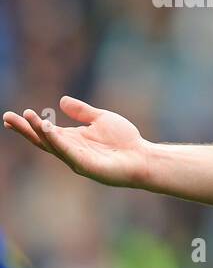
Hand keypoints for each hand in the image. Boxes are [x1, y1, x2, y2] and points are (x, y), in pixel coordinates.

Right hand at [2, 96, 148, 187]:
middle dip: (25, 129)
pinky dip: (56, 141)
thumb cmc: (125, 141)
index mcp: (72, 139)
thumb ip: (82, 111)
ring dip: (39, 132)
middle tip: (7, 118)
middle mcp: (70, 150)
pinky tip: (47, 130)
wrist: (144, 157)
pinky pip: (67, 152)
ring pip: (53, 145)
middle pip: (42, 139)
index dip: (29, 124)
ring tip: (26, 118)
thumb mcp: (101, 119)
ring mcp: (77, 159)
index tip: (10, 116)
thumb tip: (61, 100)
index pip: (45, 131)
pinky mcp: (86, 166)